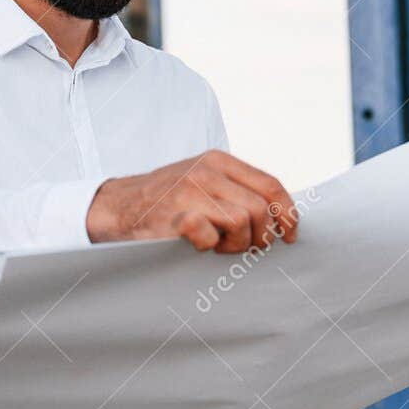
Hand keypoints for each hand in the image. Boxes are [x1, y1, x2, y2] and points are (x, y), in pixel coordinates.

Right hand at [86, 150, 298, 253]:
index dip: (288, 214)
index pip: (271, 185)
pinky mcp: (176, 214)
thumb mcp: (203, 181)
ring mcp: (190, 191)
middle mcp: (207, 172)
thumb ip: (237, 189)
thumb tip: (281, 213)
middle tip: (245, 247)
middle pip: (262, 209)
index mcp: (219, 161)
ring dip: (235, 244)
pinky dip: (208, 246)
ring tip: (217, 245)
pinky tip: (196, 243)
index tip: (289, 235)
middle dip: (261, 236)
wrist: (119, 207)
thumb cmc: (166, 201)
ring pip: (243, 222)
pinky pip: (211, 236)